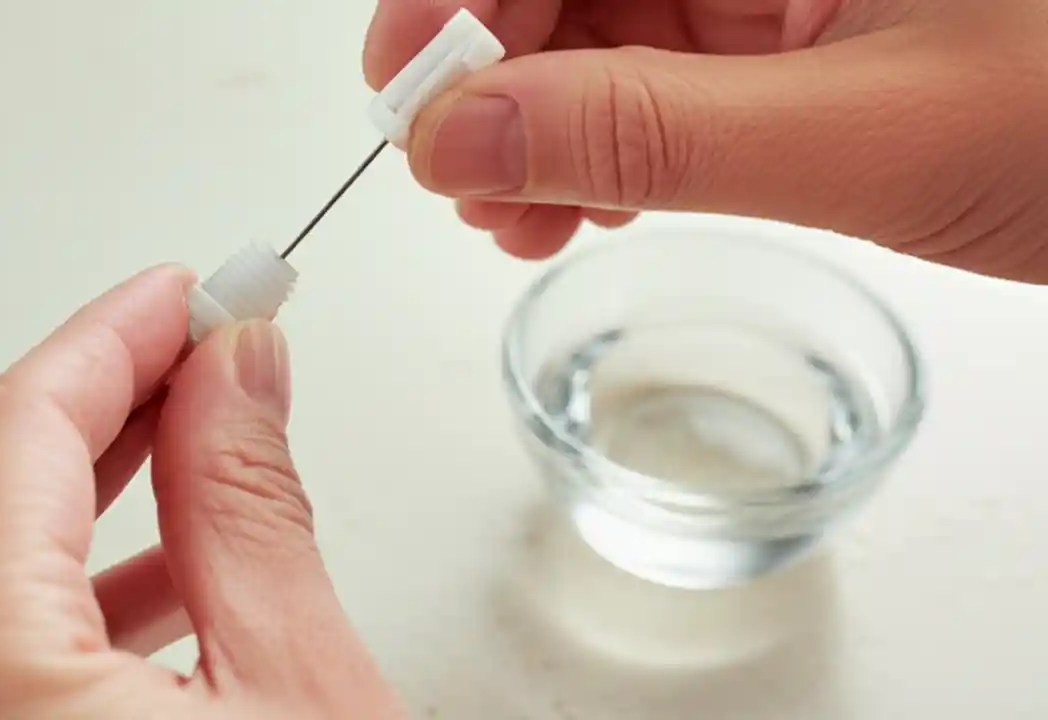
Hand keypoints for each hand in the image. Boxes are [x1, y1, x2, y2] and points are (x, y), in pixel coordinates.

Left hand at [0, 266, 401, 718]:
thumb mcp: (299, 689)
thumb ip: (253, 514)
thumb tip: (238, 373)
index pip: (14, 439)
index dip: (110, 341)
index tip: (187, 292)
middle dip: (116, 398)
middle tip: (212, 337)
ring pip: (3, 565)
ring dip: (112, 484)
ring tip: (213, 429)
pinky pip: (12, 639)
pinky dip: (96, 578)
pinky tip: (183, 558)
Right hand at [364, 0, 1047, 282]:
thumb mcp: (869, 134)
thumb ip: (657, 136)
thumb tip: (471, 135)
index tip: (408, 85)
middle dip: (495, 67)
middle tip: (453, 173)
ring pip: (602, 29)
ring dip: (538, 122)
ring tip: (512, 219)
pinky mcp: (787, 42)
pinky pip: (656, 81)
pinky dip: (602, 148)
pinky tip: (579, 207)